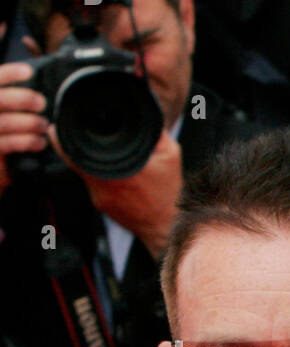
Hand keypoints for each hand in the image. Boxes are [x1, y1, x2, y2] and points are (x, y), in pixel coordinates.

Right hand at [0, 52, 48, 198]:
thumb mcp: (1, 102)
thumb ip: (4, 81)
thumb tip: (3, 29)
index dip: (7, 74)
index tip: (28, 71)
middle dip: (21, 99)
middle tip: (41, 102)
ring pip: (1, 123)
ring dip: (27, 123)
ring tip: (43, 125)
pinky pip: (5, 144)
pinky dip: (24, 142)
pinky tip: (38, 142)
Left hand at [51, 126, 181, 258]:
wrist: (169, 225)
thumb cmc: (169, 191)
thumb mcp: (170, 155)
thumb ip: (155, 133)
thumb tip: (143, 114)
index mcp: (112, 167)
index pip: (72, 148)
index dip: (61, 136)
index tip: (57, 128)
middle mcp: (100, 182)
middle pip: (74, 157)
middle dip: (78, 146)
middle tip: (79, 136)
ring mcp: (98, 196)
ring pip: (83, 171)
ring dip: (90, 163)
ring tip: (105, 158)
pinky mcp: (100, 205)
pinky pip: (93, 185)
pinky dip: (100, 177)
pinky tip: (116, 177)